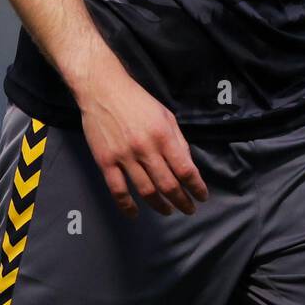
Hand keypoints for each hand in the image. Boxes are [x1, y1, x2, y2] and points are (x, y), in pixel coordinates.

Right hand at [77, 67, 208, 218]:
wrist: (103, 90)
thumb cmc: (137, 101)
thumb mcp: (165, 115)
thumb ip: (178, 140)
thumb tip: (187, 165)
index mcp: (163, 135)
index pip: (185, 169)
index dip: (196, 187)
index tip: (202, 196)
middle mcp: (145, 148)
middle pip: (168, 185)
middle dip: (182, 201)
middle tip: (189, 209)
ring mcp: (124, 157)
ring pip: (146, 191)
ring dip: (160, 205)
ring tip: (168, 211)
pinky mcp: (105, 162)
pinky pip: (118, 190)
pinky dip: (127, 206)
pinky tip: (135, 213)